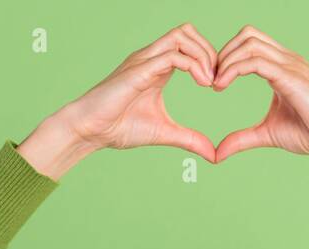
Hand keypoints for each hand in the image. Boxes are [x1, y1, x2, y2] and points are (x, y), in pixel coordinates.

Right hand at [52, 24, 219, 165]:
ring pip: (181, 36)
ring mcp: (144, 61)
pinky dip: (193, 66)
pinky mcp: (139, 70)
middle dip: (209, 52)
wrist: (90, 131)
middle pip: (187, 32)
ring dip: (203, 55)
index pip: (189, 45)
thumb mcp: (164, 133)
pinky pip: (172, 56)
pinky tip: (202, 84)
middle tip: (217, 80)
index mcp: (157, 67)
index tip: (217, 86)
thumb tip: (213, 155)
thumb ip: (189, 140)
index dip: (209, 60)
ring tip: (209, 81)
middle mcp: (151, 58)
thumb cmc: (119, 128)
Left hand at [210, 25, 308, 180]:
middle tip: (211, 80)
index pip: (250, 43)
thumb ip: (242, 139)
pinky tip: (221, 85)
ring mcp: (290, 65)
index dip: (227, 57)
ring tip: (215, 84)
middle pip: (248, 35)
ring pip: (249, 42)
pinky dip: (233, 69)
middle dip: (223, 53)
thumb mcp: (267, 135)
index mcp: (282, 67)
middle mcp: (286, 60)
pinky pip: (255, 61)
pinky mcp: (290, 76)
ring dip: (226, 60)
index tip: (213, 82)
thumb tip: (218, 153)